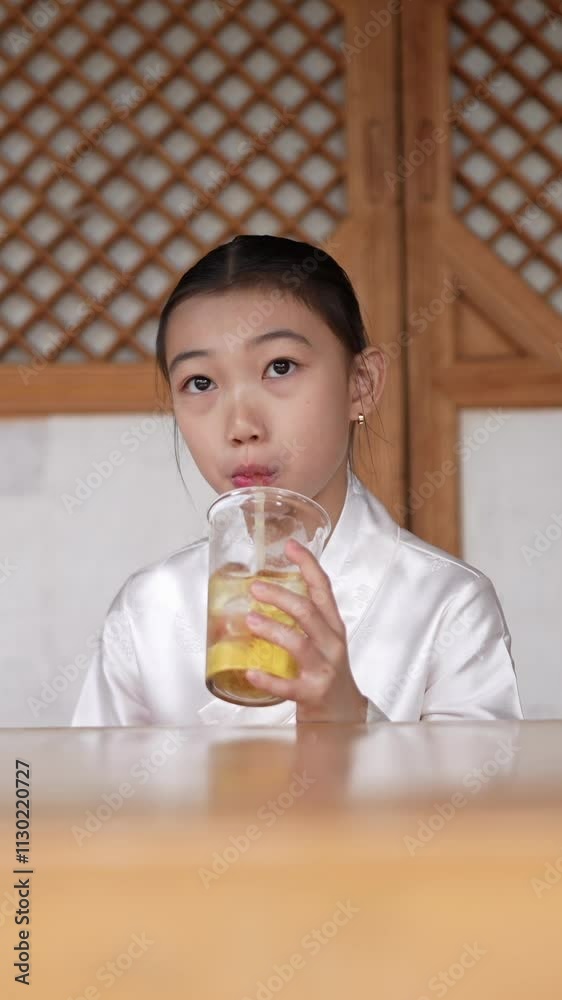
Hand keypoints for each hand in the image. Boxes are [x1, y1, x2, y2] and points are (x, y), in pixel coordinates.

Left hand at [245, 538, 367, 722]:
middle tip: (255, 586)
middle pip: (308, 612)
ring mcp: (324, 669)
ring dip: (273, 629)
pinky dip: (268, 678)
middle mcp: (332, 644)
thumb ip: (303, 620)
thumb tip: (268, 593)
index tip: (291, 545)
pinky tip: (250, 672)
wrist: (344, 716)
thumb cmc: (327, 675)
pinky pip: (288, 685)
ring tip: (250, 620)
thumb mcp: (323, 641)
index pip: (323, 589)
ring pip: (299, 643)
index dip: (308, 565)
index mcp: (333, 627)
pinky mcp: (313, 694)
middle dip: (281, 596)